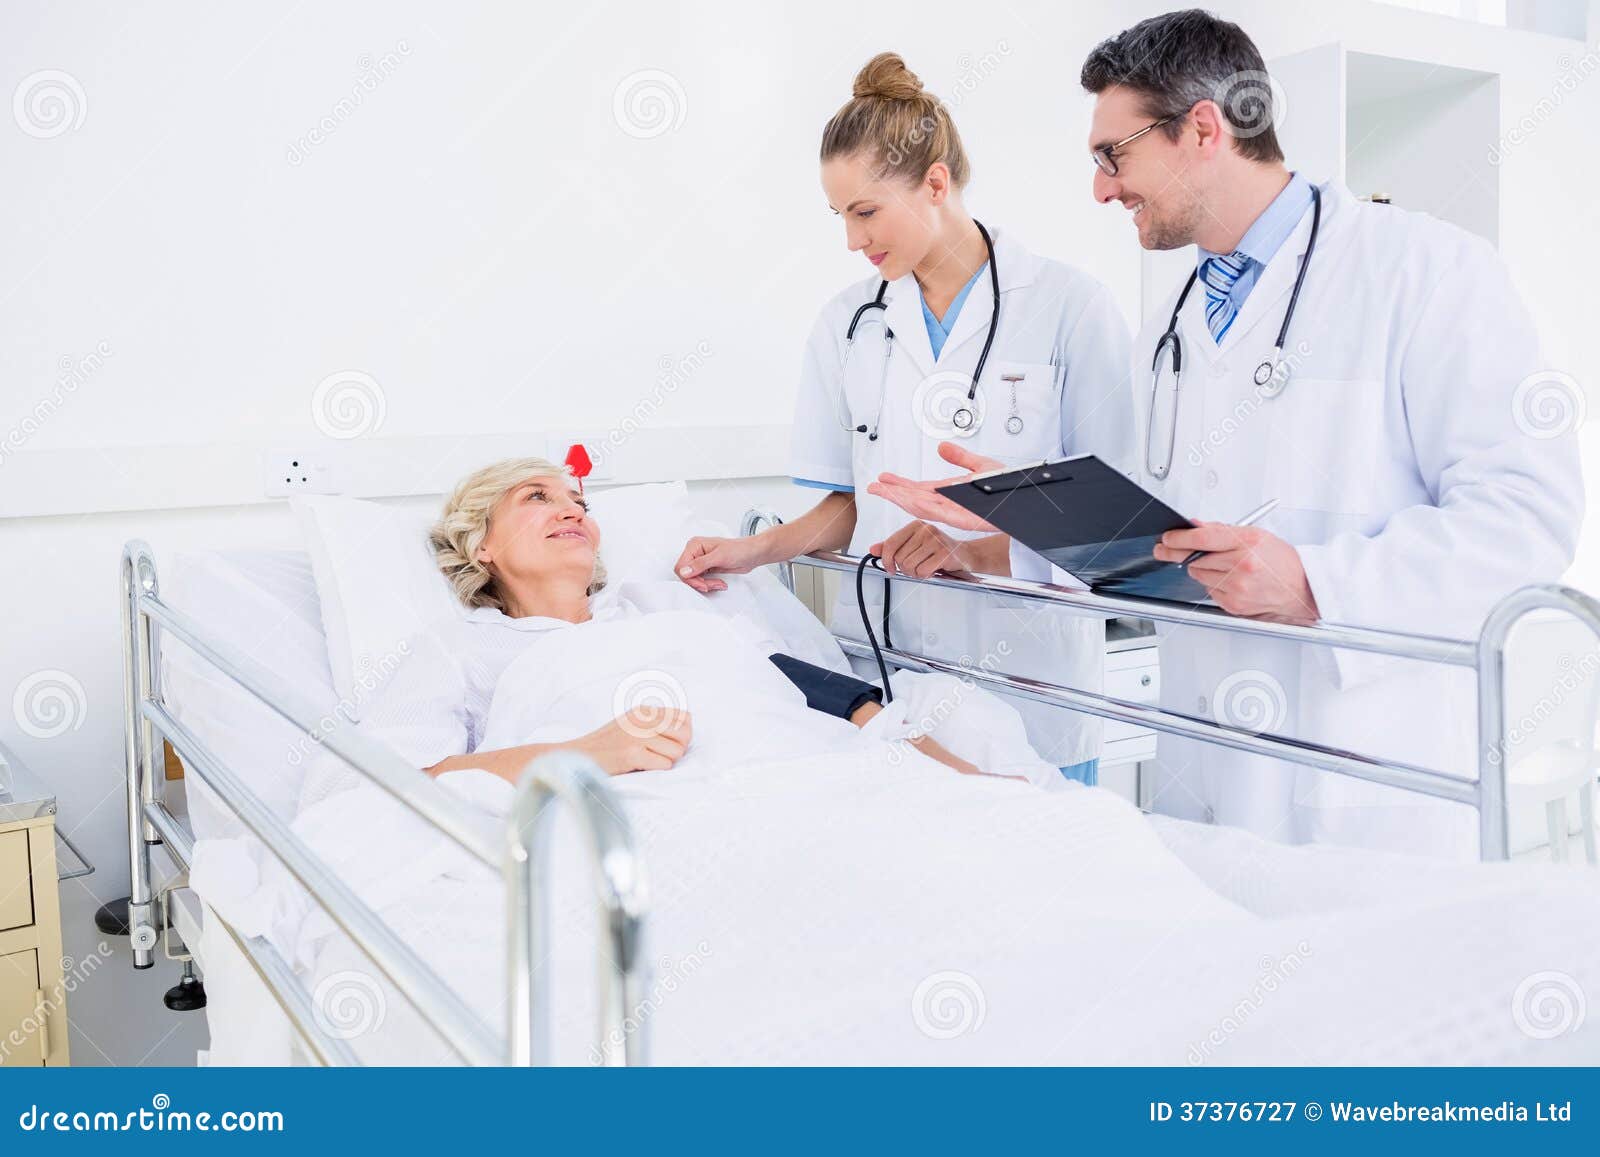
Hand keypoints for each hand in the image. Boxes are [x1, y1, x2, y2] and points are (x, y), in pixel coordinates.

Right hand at [573, 709, 693, 774]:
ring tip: (647, 762)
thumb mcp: (630, 725)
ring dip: (666, 762)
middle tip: (661, 756)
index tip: (670, 744)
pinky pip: (664, 765)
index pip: (685, 717)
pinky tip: (641, 767)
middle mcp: (641, 719)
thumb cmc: (605, 746)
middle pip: (685, 734)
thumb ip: (655, 723)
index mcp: (643, 711)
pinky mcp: (632, 753)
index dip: (683, 735)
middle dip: (678, 749)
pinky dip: (656, 770)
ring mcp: (636, 735)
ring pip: (677, 752)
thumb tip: (688, 726)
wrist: (576, 757)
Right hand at [673, 535, 765, 592]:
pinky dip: (710, 585)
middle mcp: (695, 552)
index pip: (681, 566)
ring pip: (694, 580)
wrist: (752, 554)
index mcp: (694, 545)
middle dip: (700, 583)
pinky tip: (720, 584)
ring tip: (719, 584)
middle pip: (686, 575)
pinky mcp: (706, 568)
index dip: (691, 579)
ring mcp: (700, 561)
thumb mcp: (719, 557)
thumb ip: (700, 564)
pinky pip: (701, 581)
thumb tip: (684, 571)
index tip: (703, 584)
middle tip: (713, 585)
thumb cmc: (740, 550)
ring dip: (707, 585)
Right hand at [866, 441, 1001, 533]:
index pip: (918, 489)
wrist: (1025, 499)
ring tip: (883, 491)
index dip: (899, 484)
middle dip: (892, 493)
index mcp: (950, 493)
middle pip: (914, 499)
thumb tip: (942, 448)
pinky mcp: (965, 519)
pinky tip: (909, 500)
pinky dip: (922, 506)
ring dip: (901, 499)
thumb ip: (960, 457)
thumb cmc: (1009, 487)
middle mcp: (949, 504)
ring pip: (921, 507)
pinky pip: (940, 513)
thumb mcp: (980, 465)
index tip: (883, 479)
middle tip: (873, 487)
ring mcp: (956, 512)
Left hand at [870, 520, 970, 578]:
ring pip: (909, 566)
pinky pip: (922, 571)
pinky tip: (932, 569)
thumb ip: (893, 546)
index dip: (886, 560)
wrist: (964, 554)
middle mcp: (924, 530)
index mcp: (915, 525)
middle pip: (899, 558)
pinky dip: (925, 575)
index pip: (890, 544)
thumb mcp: (913, 544)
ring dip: (915, 573)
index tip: (890, 568)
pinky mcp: (944, 553)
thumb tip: (873, 549)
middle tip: (915, 567)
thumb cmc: (937, 550)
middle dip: (904, 568)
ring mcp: (935, 541)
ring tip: (924, 567)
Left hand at [1153, 523, 1319, 622]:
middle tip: (1165, 549)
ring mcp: (1237, 587)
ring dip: (1201, 568)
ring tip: (1221, 565)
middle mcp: (1242, 565)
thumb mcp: (1256, 535)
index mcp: (1248, 543)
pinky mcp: (1234, 604)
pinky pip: (1209, 590)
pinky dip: (1213, 583)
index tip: (1167, 538)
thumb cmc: (1281, 560)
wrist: (1303, 588)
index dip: (1179, 538)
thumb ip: (1221, 530)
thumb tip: (1194, 526)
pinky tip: (1230, 579)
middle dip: (1181, 553)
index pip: (1202, 538)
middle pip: (1194, 558)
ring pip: (1198, 575)